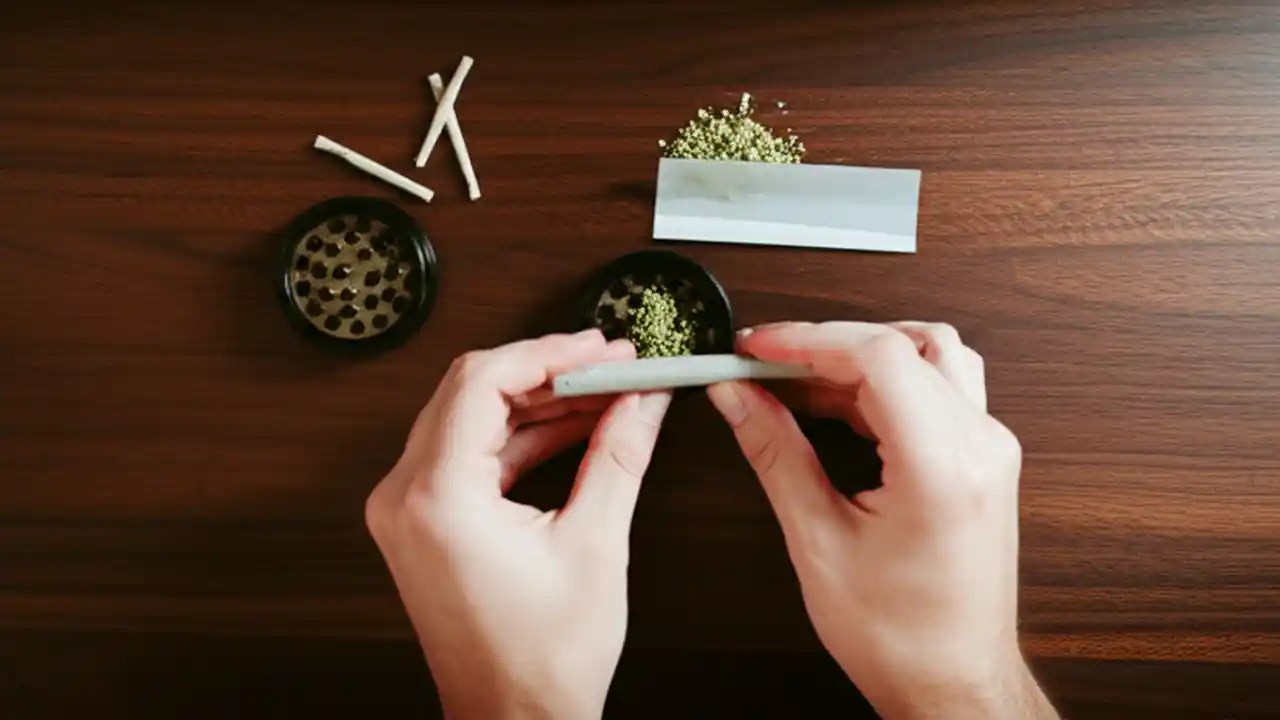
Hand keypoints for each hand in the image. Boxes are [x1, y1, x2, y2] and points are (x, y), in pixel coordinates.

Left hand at [366, 330, 670, 718]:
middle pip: (471, 390)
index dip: (548, 352)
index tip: (599, 346)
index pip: (483, 382)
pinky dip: (519, 435)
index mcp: (438, 498)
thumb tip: (644, 400)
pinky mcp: (425, 522)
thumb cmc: (543, 661)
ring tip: (603, 388)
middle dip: (547, 369)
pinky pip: (470, 453)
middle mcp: (406, 497)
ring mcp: (408, 510)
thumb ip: (619, 456)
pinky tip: (573, 424)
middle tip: (609, 360)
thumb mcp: (595, 546)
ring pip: (471, 417)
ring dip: (537, 400)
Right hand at [707, 322, 1055, 718]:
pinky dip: (884, 382)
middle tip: (765, 365)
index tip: (758, 348)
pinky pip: (939, 387)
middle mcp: (980, 446)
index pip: (880, 355)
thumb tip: (738, 398)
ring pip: (930, 354)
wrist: (954, 682)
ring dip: (860, 357)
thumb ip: (776, 455)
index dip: (809, 339)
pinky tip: (836, 406)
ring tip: (799, 383)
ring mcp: (990, 448)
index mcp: (943, 468)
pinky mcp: (984, 457)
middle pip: (903, 344)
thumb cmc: (899, 636)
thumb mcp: (818, 543)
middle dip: (825, 346)